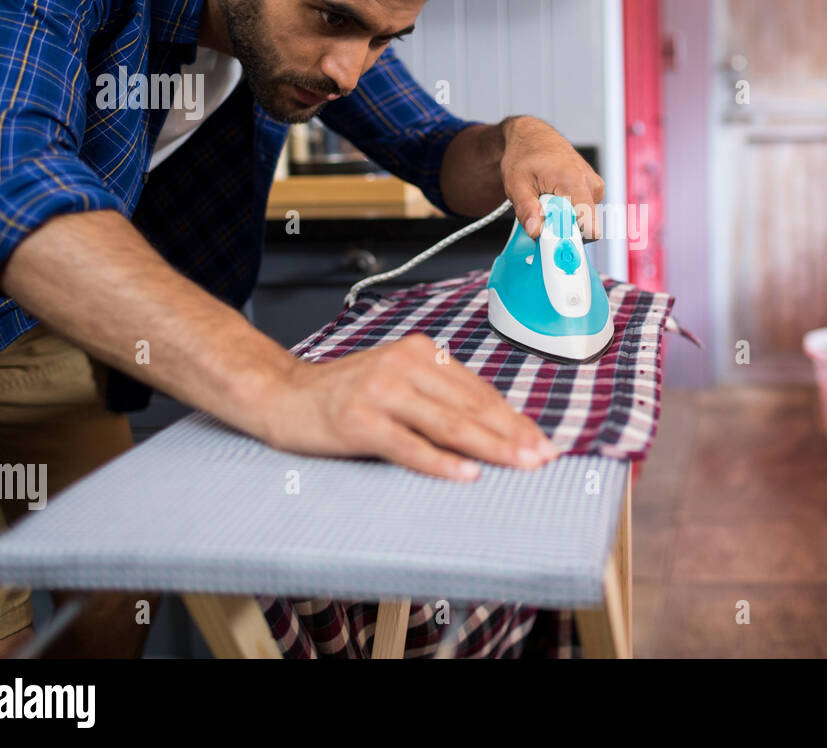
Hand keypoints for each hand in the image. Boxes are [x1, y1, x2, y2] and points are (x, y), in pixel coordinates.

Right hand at [265, 333, 557, 479]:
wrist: (281, 394)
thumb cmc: (345, 394)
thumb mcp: (398, 381)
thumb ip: (439, 395)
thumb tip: (495, 423)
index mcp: (420, 352)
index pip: (478, 390)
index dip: (514, 418)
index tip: (543, 440)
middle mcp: (404, 365)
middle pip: (470, 406)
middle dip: (513, 434)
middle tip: (544, 456)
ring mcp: (380, 391)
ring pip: (448, 423)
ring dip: (489, 447)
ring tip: (520, 464)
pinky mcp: (358, 420)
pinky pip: (408, 445)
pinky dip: (440, 462)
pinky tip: (467, 474)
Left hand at [499, 116, 604, 238]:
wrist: (532, 136)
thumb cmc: (524, 155)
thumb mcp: (516, 184)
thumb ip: (526, 209)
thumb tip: (536, 231)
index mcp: (575, 181)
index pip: (589, 226)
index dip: (570, 237)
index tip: (551, 236)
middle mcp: (590, 183)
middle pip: (585, 226)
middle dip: (562, 227)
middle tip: (542, 212)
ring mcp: (595, 185)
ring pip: (584, 220)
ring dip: (563, 217)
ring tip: (546, 199)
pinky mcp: (594, 188)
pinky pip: (583, 211)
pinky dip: (568, 210)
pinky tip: (555, 196)